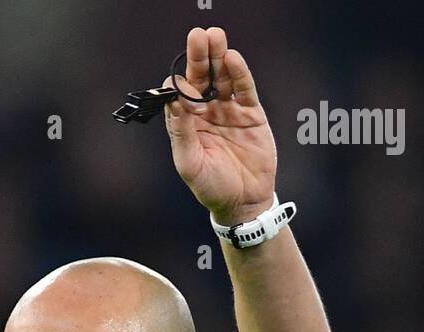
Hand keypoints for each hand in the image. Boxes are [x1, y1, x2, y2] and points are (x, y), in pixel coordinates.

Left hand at [162, 26, 276, 225]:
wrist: (244, 203)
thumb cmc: (212, 188)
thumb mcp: (190, 164)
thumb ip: (181, 132)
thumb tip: (172, 100)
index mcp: (187, 124)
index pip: (179, 95)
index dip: (179, 84)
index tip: (179, 81)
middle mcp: (206, 113)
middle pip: (201, 78)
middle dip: (199, 57)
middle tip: (197, 36)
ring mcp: (229, 110)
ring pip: (222, 77)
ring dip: (218, 57)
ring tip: (214, 37)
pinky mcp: (250, 113)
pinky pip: (244, 88)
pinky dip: (239, 72)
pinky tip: (232, 58)